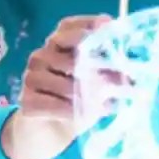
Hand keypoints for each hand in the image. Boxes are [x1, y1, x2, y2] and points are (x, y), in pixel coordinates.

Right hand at [3, 15, 119, 158]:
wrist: (48, 132)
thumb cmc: (77, 100)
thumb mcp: (97, 84)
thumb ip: (112, 74)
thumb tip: (132, 75)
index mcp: (58, 42)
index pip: (71, 26)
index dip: (91, 26)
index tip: (109, 28)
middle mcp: (42, 54)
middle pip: (74, 58)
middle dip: (100, 72)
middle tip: (120, 83)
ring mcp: (31, 76)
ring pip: (68, 86)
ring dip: (89, 99)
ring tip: (104, 106)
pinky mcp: (27, 100)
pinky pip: (56, 105)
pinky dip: (73, 113)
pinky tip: (81, 116)